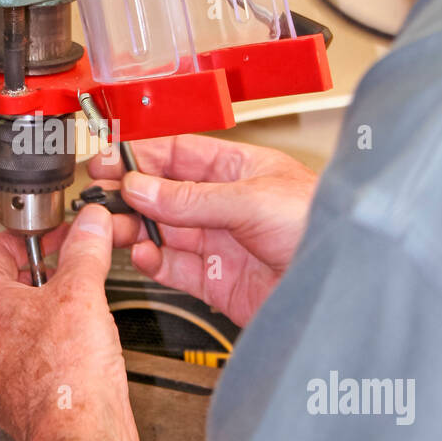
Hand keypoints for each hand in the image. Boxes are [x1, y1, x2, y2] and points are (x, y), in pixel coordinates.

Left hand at [0, 205, 137, 440]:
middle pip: (3, 285)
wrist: (77, 438)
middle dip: (40, 272)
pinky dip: (49, 343)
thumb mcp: (83, 293)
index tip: (55, 235)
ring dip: (45, 308)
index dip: (27, 236)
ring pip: (15, 322)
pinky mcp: (12, 394)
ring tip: (80, 305)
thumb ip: (86, 250)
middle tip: (73, 267)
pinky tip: (78, 345)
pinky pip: (26, 355)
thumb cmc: (67, 377)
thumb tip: (91, 223)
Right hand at [90, 135, 316, 326]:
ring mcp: (219, 243)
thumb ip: (191, 197)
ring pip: (162, 231)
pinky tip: (142, 254)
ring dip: (133, 228)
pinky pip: (174, 267)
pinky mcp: (216, 281)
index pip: (177, 154)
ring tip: (111, 227)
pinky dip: (153, 261)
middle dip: (128, 193)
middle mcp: (225, 204)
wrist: (342, 286)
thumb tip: (142, 186)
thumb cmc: (322, 227)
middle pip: (162, 194)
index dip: (139, 155)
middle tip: (98, 196)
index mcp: (238, 170)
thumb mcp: (252, 200)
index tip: (106, 158)